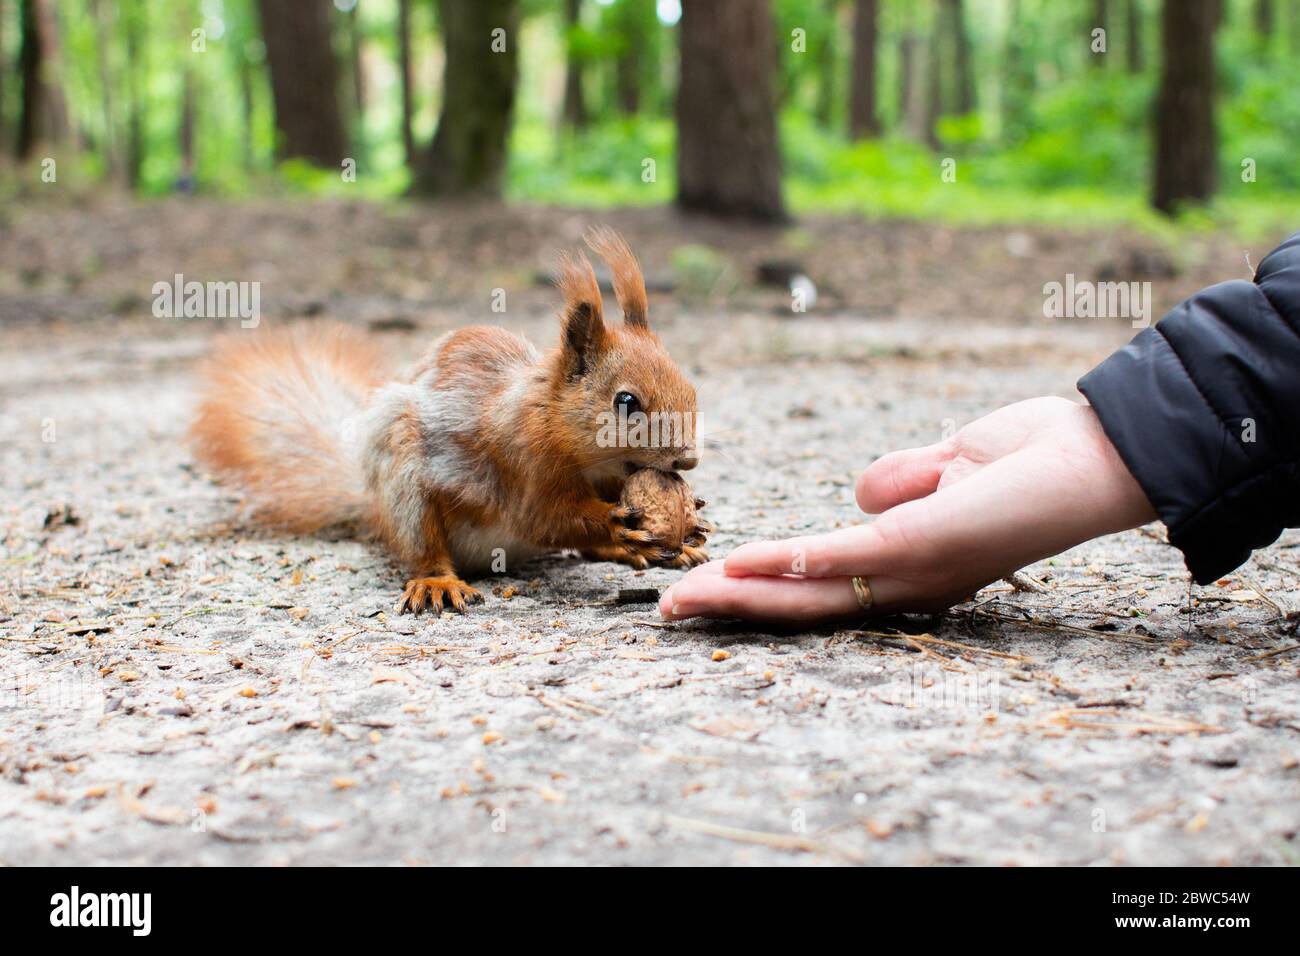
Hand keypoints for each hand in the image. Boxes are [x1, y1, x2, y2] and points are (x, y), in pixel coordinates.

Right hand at [659, 397, 1156, 622]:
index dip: (760, 590)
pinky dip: (786, 563)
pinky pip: (842, 559)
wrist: (1096, 458)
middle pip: (803, 604)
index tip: (706, 585)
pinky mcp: (920, 545)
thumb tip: (863, 493)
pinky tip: (740, 566)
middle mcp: (907, 584)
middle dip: (732, 608)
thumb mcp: (948, 467)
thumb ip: (900, 482)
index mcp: (910, 570)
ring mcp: (911, 569)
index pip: (820, 588)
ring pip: (809, 592)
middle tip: (670, 611)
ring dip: (739, 595)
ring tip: (683, 598)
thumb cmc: (1030, 462)